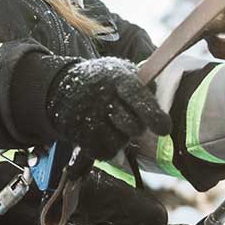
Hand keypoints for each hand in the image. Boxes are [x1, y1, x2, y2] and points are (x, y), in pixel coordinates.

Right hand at [44, 57, 171, 160]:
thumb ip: (143, 85)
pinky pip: (103, 153)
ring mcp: (88, 116)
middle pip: (133, 127)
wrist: (61, 86)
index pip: (140, 97)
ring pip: (119, 143)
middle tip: (126, 119)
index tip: (163, 129)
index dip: (154, 116)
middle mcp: (102, 96)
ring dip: (119, 139)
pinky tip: (100, 135)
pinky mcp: (77, 133)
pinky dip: (106, 149)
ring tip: (110, 126)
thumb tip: (158, 104)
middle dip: (135, 128)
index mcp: (118, 79)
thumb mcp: (121, 71)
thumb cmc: (101, 81)